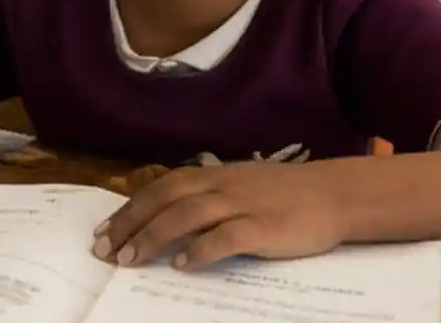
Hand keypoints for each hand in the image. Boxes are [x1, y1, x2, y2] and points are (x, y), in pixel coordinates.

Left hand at [92, 160, 350, 270]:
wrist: (336, 194)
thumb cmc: (288, 194)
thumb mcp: (243, 186)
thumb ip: (210, 198)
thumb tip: (170, 220)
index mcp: (215, 175)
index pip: (162, 188)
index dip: (130, 208)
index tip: (103, 230)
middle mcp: (222, 185)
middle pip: (165, 198)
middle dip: (130, 223)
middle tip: (105, 250)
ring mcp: (243, 204)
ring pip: (187, 214)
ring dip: (153, 237)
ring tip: (130, 259)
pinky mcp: (263, 227)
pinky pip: (226, 236)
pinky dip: (201, 249)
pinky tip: (182, 264)